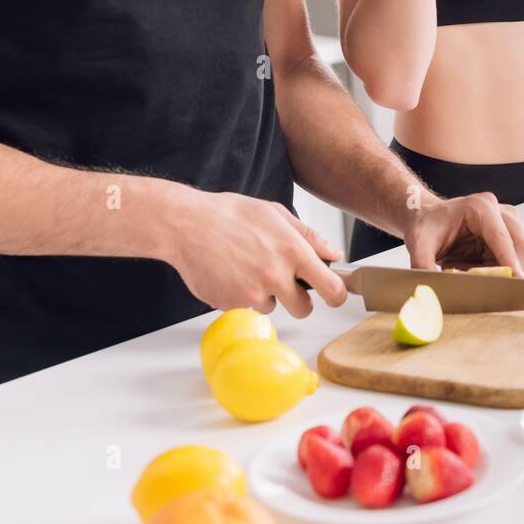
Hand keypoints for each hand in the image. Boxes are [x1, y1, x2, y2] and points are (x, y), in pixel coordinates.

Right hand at [162, 186, 348, 317]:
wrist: (186, 225)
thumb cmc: (230, 215)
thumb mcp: (275, 213)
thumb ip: (308, 236)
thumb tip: (334, 254)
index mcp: (293, 251)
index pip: (331, 288)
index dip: (336, 294)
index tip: (334, 295)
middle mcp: (276, 276)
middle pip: (303, 309)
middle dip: (298, 300)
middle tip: (284, 283)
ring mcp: (252, 294)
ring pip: (271, 307)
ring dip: (264, 293)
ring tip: (245, 266)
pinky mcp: (231, 305)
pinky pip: (245, 308)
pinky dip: (240, 295)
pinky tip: (229, 272)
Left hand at [404, 194, 523, 275]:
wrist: (427, 217)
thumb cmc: (426, 226)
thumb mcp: (419, 245)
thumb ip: (423, 265)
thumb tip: (429, 290)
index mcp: (480, 207)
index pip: (502, 237)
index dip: (510, 260)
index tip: (516, 280)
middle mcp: (499, 211)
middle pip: (520, 246)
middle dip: (507, 269)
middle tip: (480, 281)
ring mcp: (507, 222)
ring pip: (520, 255)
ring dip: (499, 270)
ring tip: (466, 267)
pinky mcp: (508, 234)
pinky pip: (512, 260)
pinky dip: (496, 269)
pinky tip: (472, 264)